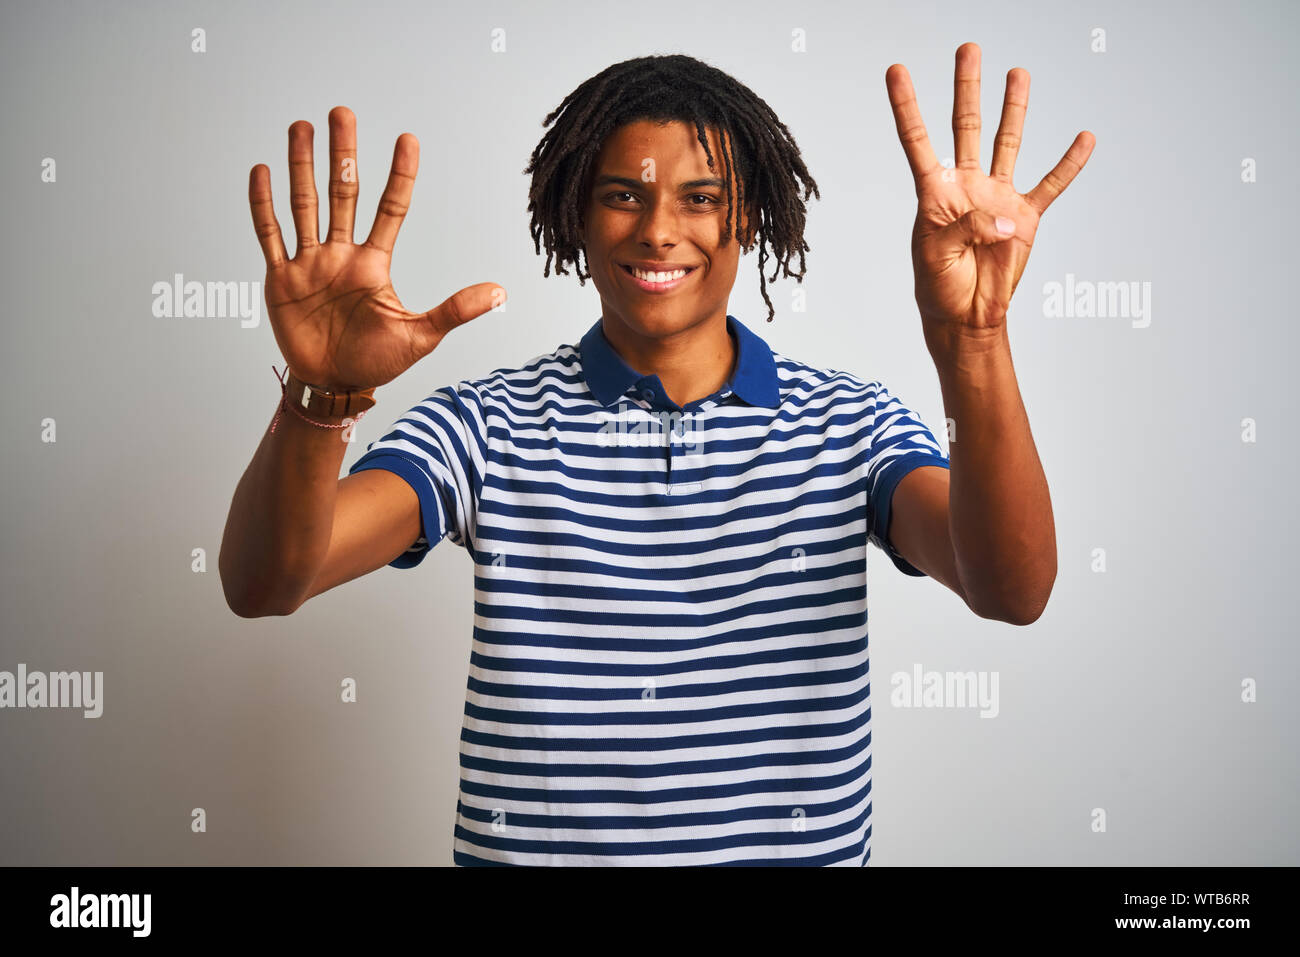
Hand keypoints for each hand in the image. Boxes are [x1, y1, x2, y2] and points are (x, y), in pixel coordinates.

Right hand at [249, 106, 503, 390]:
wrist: (334, 386)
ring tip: (301, 127)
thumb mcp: (421, 335)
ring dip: (302, 166)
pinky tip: (262, 171)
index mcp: (373, 264)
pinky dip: (263, 205)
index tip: (407, 139)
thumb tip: (500, 293)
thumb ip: (455, 310)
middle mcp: (341, 255)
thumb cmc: (376, 362)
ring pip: (305, 205)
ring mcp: (309, 264)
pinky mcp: (281, 280)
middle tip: (342, 112)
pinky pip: (270, 236)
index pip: (390, 209)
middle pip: (342, 193)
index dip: (400, 175)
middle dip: (342, 153)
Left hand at [885, 43, 1093, 347]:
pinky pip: (1051, 185)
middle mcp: (966, 186)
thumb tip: (1005, 216)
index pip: (917, 140)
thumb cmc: (939, 286)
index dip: (906, 106)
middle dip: (967, 88)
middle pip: (967, 126)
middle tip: (968, 49)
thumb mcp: (937, 254)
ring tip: (1017, 72)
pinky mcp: (1025, 218)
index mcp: (934, 192)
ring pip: (1008, 142)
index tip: (896, 71)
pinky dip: (1069, 164)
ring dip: (1014, 108)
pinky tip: (1084, 138)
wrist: (965, 316)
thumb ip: (966, 228)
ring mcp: (997, 198)